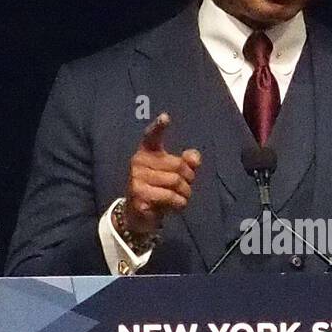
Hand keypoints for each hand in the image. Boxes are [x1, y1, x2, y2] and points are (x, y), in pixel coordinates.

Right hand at [122, 113, 201, 237]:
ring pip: (176, 182)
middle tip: (187, 187)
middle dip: (189, 178)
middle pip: (178, 165)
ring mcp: (136, 178)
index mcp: (146, 151)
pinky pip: (171, 196)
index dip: (159, 127)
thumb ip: (187, 162)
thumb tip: (194, 159)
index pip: (151, 136)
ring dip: (185, 193)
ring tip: (181, 198)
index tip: (166, 117)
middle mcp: (138, 161)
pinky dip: (179, 203)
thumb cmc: (159, 189)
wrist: (138, 214)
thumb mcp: (175, 174)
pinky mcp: (139, 195)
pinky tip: (175, 206)